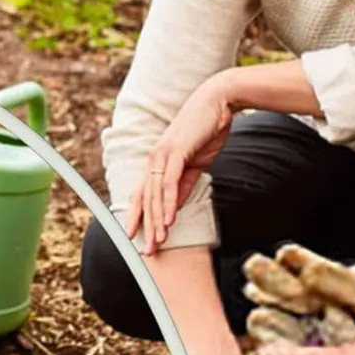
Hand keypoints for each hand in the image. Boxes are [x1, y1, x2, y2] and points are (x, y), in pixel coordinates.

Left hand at [126, 75, 236, 253]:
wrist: (218, 103)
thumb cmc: (206, 131)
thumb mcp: (195, 164)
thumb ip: (184, 185)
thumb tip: (176, 206)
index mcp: (158, 162)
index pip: (142, 194)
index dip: (137, 217)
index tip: (135, 238)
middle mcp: (154, 159)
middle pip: (145, 199)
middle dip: (145, 227)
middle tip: (147, 251)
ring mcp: (163, 155)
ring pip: (155, 194)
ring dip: (156, 220)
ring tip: (159, 241)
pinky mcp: (176, 151)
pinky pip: (170, 182)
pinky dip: (168, 202)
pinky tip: (169, 219)